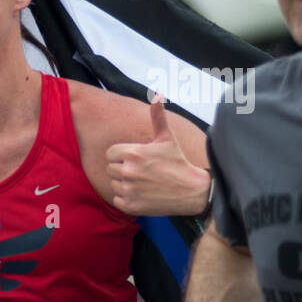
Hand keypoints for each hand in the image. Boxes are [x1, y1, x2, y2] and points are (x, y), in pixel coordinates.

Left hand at [106, 96, 210, 216]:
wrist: (191, 191)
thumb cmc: (177, 162)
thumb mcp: (167, 138)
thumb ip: (157, 117)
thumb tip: (157, 95)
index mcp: (133, 153)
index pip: (110, 153)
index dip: (122, 156)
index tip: (136, 159)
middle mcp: (128, 171)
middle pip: (111, 168)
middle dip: (123, 169)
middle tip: (142, 171)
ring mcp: (129, 190)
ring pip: (113, 184)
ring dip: (124, 184)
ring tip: (143, 182)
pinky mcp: (130, 206)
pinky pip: (117, 199)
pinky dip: (126, 198)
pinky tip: (142, 194)